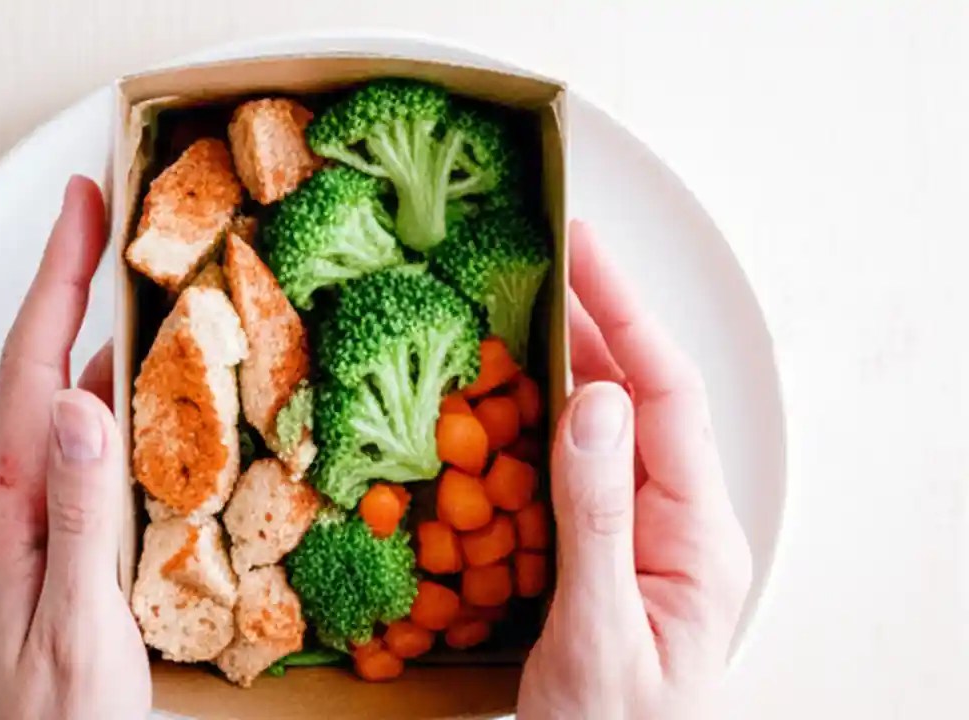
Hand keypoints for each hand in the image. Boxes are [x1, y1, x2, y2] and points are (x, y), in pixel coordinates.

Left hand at [0, 177, 150, 719]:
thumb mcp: (79, 621)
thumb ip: (80, 513)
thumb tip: (81, 402)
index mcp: (9, 504)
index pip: (33, 362)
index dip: (58, 274)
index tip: (84, 202)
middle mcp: (13, 498)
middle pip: (45, 365)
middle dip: (80, 283)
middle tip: (125, 221)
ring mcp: (33, 518)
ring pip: (71, 405)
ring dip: (107, 342)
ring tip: (154, 293)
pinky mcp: (57, 539)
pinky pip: (88, 449)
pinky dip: (123, 404)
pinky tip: (157, 401)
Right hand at [517, 221, 752, 718]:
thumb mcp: (599, 631)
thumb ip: (598, 517)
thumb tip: (598, 403)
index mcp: (696, 537)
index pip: (666, 398)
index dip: (625, 315)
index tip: (583, 253)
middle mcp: (679, 523)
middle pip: (643, 397)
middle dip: (596, 323)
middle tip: (542, 261)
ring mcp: (646, 534)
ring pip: (610, 427)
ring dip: (567, 368)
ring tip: (519, 317)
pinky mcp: (611, 549)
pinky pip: (582, 468)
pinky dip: (545, 423)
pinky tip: (510, 404)